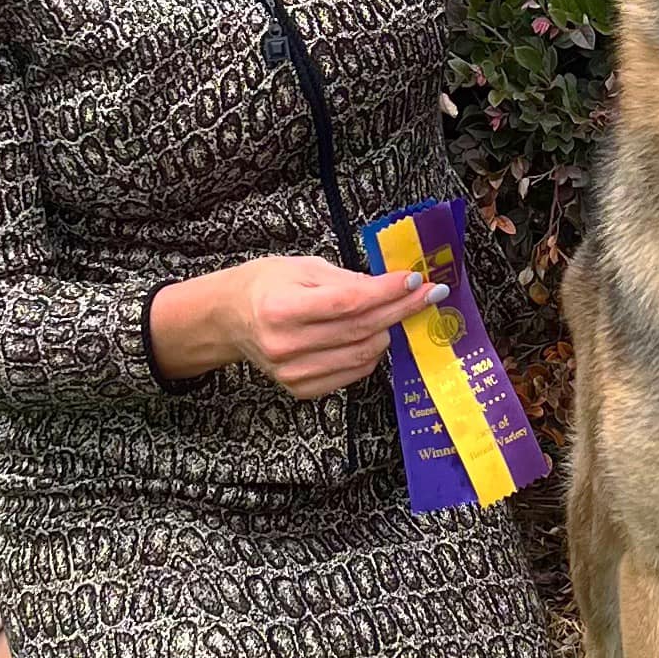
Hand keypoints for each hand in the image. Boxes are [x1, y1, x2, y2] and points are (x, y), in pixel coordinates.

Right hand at [228, 256, 447, 399]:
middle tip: (426, 294)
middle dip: (400, 309)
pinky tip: (374, 333)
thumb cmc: (267, 285)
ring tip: (399, 310)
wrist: (232, 318)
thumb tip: (388, 286)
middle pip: (360, 329)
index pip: (348, 302)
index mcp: (281, 308)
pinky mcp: (301, 389)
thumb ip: (346, 279)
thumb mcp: (303, 268)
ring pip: (362, 354)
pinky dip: (371, 353)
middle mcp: (286, 345)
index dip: (386, 292)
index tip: (414, 280)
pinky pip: (353, 373)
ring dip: (388, 330)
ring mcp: (293, 373)